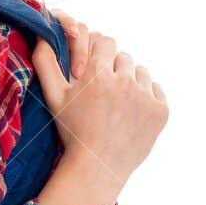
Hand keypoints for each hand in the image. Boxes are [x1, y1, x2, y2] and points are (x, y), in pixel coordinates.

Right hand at [30, 9, 168, 192]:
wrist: (97, 168)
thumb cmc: (72, 131)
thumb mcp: (53, 97)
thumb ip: (45, 62)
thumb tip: (44, 36)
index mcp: (98, 74)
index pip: (105, 41)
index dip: (99, 54)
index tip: (94, 69)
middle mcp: (124, 81)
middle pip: (123, 57)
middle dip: (114, 69)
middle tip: (104, 92)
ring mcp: (145, 97)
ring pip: (140, 72)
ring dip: (130, 82)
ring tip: (117, 104)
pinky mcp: (160, 111)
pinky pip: (155, 90)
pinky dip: (146, 98)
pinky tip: (130, 113)